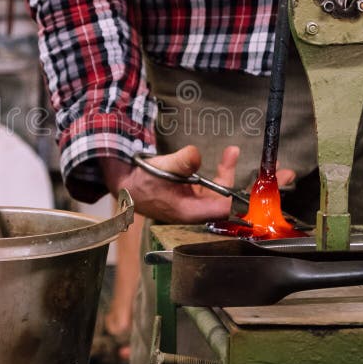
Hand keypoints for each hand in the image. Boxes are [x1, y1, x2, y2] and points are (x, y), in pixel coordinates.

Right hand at [99, 145, 239, 223]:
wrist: (126, 186)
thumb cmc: (141, 182)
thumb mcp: (160, 168)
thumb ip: (180, 162)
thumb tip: (196, 154)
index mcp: (188, 211)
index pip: (221, 210)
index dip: (233, 195)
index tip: (236, 174)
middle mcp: (194, 211)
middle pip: (223, 200)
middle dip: (230, 177)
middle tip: (232, 152)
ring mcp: (193, 204)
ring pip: (218, 193)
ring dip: (225, 174)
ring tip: (230, 153)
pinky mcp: (190, 197)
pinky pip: (210, 188)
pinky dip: (216, 175)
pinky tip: (222, 160)